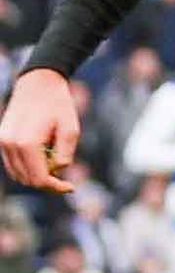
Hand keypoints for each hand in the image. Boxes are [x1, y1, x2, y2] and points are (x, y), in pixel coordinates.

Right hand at [0, 67, 82, 192]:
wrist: (38, 84)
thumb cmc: (58, 106)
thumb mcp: (71, 130)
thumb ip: (65, 154)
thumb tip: (57, 171)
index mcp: (27, 143)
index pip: (39, 179)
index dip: (56, 188)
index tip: (71, 187)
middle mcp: (9, 144)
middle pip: (27, 180)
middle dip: (47, 183)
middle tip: (65, 179)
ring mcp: (2, 142)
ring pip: (18, 174)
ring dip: (36, 176)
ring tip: (54, 164)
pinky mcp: (1, 139)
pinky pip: (12, 164)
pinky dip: (27, 168)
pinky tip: (43, 160)